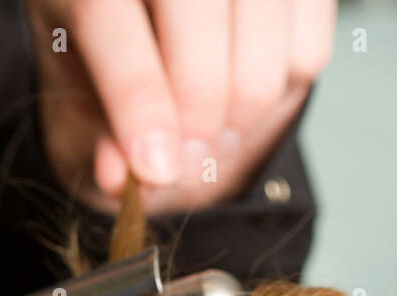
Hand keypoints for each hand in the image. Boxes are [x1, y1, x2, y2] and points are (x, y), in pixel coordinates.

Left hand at [25, 0, 335, 213]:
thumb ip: (101, 136)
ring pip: (263, 25)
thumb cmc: (111, 58)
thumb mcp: (87, 97)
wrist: (154, 25)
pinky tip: (246, 93)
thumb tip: (115, 178)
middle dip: (199, 107)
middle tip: (190, 159)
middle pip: (196, 12)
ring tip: (218, 135)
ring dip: (245, 105)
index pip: (107, 17)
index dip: (137, 97)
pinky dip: (283, 87)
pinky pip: (309, 43)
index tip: (156, 168)